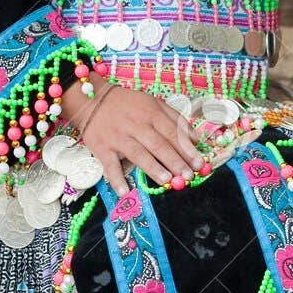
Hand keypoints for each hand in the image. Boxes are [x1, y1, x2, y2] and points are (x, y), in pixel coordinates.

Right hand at [63, 79, 205, 196]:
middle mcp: (136, 125)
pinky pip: (110, 166)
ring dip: (153, 168)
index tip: (199, 163)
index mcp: (151, 113)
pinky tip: (125, 191)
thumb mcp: (153, 103)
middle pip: (158, 145)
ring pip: (138, 154)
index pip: (172, 133)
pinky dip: (116, 179)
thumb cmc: (128, 104)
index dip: (187, 149)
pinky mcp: (102, 148)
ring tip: (167, 180)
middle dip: (175, 161)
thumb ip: (174, 119)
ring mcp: (118, 137)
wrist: (92, 100)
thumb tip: (194, 138)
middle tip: (188, 176)